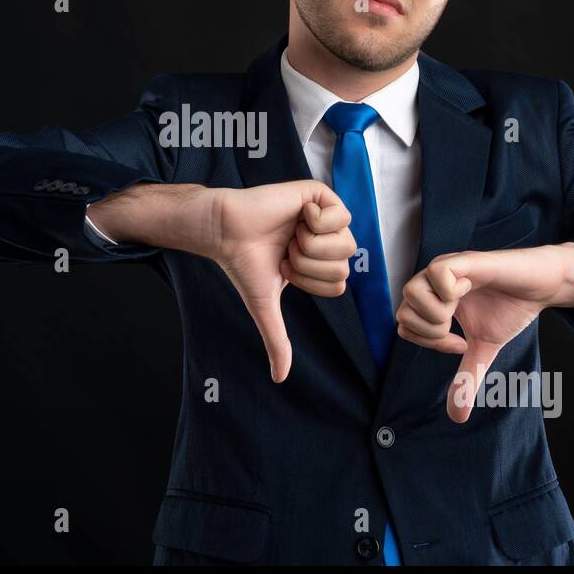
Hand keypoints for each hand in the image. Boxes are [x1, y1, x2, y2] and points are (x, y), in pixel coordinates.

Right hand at [205, 181, 356, 383]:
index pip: (340, 285)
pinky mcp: (320, 195)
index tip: (285, 270)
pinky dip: (315, 220)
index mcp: (320, 264)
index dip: (311, 282)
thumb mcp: (266, 306)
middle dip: (309, 264)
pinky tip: (296, 215)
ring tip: (290, 234)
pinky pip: (340, 214)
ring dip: (310, 244)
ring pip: (345, 242)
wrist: (227, 231)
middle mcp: (327, 241)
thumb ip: (277, 340)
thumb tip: (280, 379)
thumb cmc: (244, 264)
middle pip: (346, 265)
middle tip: (286, 250)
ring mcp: (325, 218)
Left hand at [395, 245, 568, 422]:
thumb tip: (457, 417)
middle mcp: (433, 285)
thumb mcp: (484, 349)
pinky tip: (469, 291)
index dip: (427, 343)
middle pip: (402, 312)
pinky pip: (438, 273)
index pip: (405, 326)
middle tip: (458, 331)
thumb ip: (467, 377)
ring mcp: (447, 270)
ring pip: (412, 292)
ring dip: (437, 313)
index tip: (458, 344)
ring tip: (461, 310)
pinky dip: (450, 290)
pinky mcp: (464, 261)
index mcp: (433, 302)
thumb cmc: (509, 309)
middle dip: (431, 332)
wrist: (541, 285)